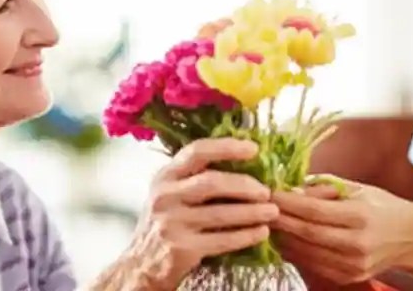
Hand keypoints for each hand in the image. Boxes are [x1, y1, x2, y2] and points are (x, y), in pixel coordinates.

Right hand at [124, 138, 277, 290]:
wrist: (140, 266)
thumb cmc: (164, 224)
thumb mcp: (169, 194)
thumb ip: (194, 178)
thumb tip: (242, 163)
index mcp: (165, 176)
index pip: (196, 152)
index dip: (227, 147)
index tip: (253, 148)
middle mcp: (165, 196)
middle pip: (212, 182)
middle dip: (245, 185)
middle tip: (267, 191)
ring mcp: (172, 223)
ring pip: (221, 213)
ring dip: (252, 212)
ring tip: (272, 212)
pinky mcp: (182, 249)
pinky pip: (222, 240)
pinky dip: (246, 236)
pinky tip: (261, 233)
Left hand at [273, 181, 412, 284]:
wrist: (411, 237)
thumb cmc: (382, 206)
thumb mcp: (357, 189)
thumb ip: (323, 188)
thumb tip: (290, 188)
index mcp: (359, 216)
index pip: (313, 211)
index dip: (287, 203)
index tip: (269, 192)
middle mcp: (356, 243)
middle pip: (306, 233)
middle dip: (279, 220)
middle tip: (259, 208)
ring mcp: (352, 264)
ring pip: (305, 252)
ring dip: (282, 238)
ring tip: (267, 223)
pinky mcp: (348, 276)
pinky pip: (312, 265)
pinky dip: (294, 252)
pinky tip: (284, 240)